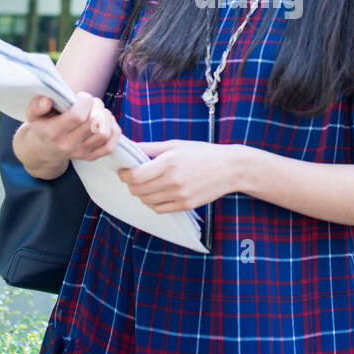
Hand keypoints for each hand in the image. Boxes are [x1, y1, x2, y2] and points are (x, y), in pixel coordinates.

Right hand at [13, 91, 119, 169]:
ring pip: (105, 133)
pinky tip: (105, 122)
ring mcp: (81, 153)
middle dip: (96, 106)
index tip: (80, 96)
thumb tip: (47, 101)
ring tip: (97, 111)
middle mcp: (68, 145)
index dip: (85, 101)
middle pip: (94, 122)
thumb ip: (37, 105)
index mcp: (53, 132)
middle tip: (90, 102)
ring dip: (106, 117)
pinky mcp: (90, 157)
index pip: (78, 116)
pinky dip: (113, 131)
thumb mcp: (32, 113)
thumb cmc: (40, 126)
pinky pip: (110, 146)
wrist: (41, 150)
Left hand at [117, 140, 238, 213]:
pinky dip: (153, 203)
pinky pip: (159, 209)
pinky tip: (157, 194)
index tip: (123, 170)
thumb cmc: (204, 153)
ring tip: (146, 185)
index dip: (124, 174)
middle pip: (138, 190)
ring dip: (141, 194)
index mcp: (169, 162)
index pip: (135, 175)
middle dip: (130, 184)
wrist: (230, 168)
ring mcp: (180, 195)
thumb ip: (151, 148)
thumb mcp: (176, 145)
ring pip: (146, 201)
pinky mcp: (186, 205)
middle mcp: (173, 181)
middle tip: (132, 177)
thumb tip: (130, 149)